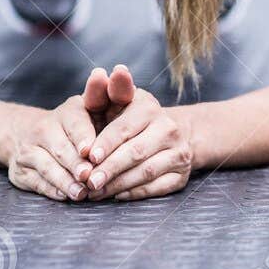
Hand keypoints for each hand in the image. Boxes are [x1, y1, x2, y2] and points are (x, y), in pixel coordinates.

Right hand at [4, 92, 101, 201]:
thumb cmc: (79, 124)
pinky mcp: (21, 171)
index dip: (82, 136)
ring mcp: (29, 150)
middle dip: (75, 164)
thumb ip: (110, 93)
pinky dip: (51, 190)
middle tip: (90, 176)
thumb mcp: (94, 108)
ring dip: (65, 181)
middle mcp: (45, 127)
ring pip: (47, 166)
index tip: (90, 150)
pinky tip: (65, 195)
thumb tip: (121, 71)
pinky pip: (36, 182)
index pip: (75, 121)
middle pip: (61, 148)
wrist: (27, 134)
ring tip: (81, 193)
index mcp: (68, 111)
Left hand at [82, 66, 193, 201]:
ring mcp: (178, 153)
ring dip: (118, 184)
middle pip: (136, 152)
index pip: (124, 128)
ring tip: (95, 192)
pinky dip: (134, 193)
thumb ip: (104, 91)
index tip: (87, 156)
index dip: (105, 143)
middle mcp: (169, 128)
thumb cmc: (132, 117)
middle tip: (88, 181)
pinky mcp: (181, 175)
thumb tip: (98, 74)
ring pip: (146, 172)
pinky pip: (156, 188)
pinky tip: (116, 195)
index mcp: (149, 108)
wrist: (174, 133)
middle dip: (109, 168)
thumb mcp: (118, 101)